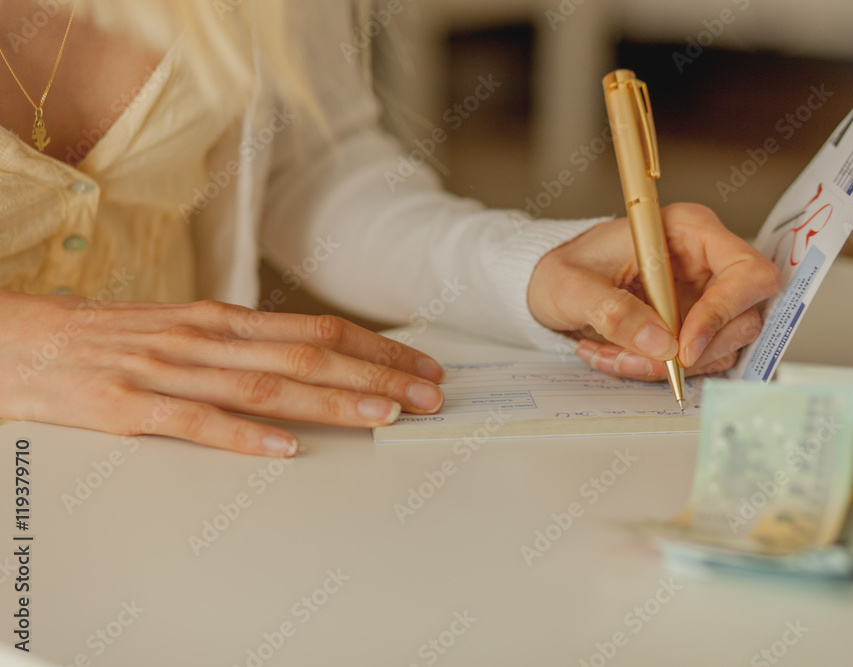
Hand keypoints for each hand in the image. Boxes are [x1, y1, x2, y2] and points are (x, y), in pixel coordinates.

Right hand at [0, 292, 445, 456]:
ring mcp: (168, 370)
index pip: (317, 331)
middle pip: (308, 356)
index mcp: (221, 319)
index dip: (375, 349)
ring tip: (385, 416)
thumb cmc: (104, 339)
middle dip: (377, 376)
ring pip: (266, 385)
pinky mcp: (127, 406)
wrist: (17, 340)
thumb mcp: (183, 331)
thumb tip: (305, 363)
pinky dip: (244, 435)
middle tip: (427, 396)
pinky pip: (195, 422)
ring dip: (333, 402)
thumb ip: (242, 347)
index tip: (418, 368)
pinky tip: (286, 449)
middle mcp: (205, 338)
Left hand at [527, 203, 780, 378]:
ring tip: (613, 355)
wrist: (549, 285)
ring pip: (720, 348)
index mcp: (689, 231)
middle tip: (639, 360)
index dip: (724, 312)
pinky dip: (656, 369)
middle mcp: (707, 263)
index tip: (684, 347)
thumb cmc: (562, 267)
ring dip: (667, 366)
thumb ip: (614, 312)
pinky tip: (617, 355)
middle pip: (743, 318)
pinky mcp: (694, 327)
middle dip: (693, 352)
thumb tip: (660, 344)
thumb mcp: (572, 286)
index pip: (747, 271)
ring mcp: (705, 297)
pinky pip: (695, 361)